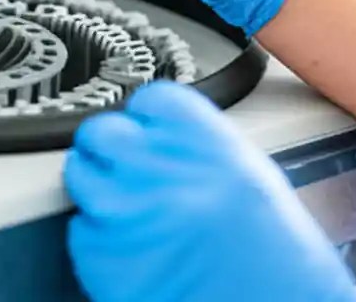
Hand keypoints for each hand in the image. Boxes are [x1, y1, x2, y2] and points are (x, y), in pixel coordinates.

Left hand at [64, 82, 355, 301]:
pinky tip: (137, 253)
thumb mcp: (248, 174)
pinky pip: (81, 231)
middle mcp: (156, 166)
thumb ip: (197, 147)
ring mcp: (121, 210)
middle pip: (102, 131)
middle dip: (109, 150)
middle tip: (125, 172)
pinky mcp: (99, 255)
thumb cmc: (274, 253)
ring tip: (135, 219)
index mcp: (201, 139)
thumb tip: (163, 139)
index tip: (148, 135)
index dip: (147, 121)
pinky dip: (100, 241)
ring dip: (98, 193)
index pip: (149, 100)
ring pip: (81, 177)